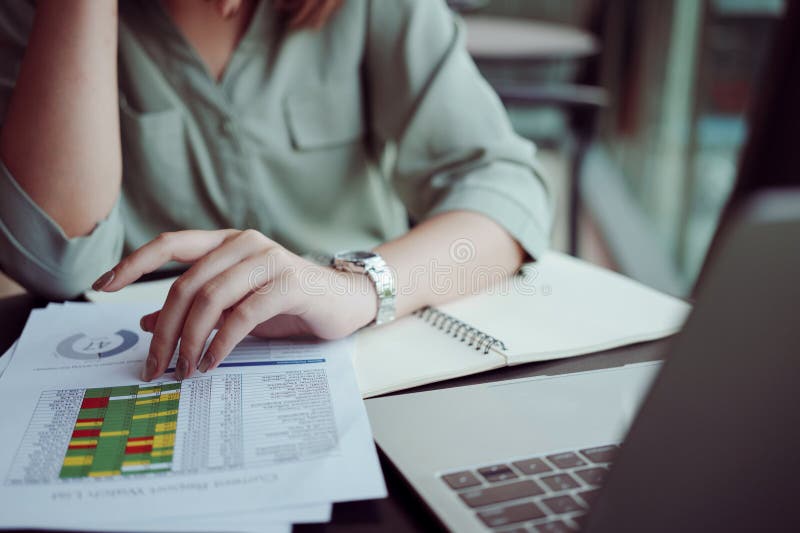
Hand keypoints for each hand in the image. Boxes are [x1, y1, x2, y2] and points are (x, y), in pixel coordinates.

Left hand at [92, 230, 377, 380]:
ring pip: (211, 298)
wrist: (346, 301)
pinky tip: (214, 362)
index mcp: (227, 242)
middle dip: (165, 330)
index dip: (133, 263)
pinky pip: (243, 314)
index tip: (102, 287)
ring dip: (191, 340)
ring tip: (184, 370)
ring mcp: (268, 259)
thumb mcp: (237, 306)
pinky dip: (222, 342)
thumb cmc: (290, 303)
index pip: (171, 243)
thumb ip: (198, 308)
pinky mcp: (290, 282)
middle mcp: (244, 243)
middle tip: (155, 365)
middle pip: (186, 283)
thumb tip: (149, 322)